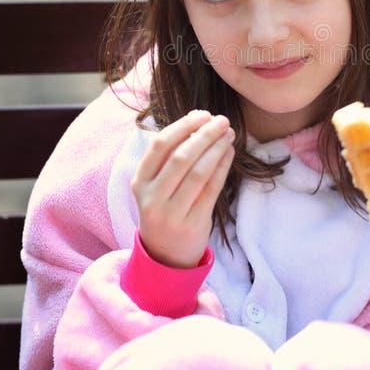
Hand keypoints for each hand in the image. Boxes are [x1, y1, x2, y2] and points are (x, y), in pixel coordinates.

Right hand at [132, 110, 234, 268]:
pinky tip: (229, 152)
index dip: (182, 126)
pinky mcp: (192, 224)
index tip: (202, 114)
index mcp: (139, 182)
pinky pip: (211, 189)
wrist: (166, 255)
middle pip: (180, 157)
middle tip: (222, 120)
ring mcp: (171, 213)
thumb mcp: (157, 184)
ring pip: (198, 173)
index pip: (159, 146)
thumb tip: (198, 117)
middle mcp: (151, 198)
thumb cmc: (166, 207)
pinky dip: (222, 167)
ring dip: (216, 148)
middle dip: (204, 135)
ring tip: (229, 133)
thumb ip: (172, 155)